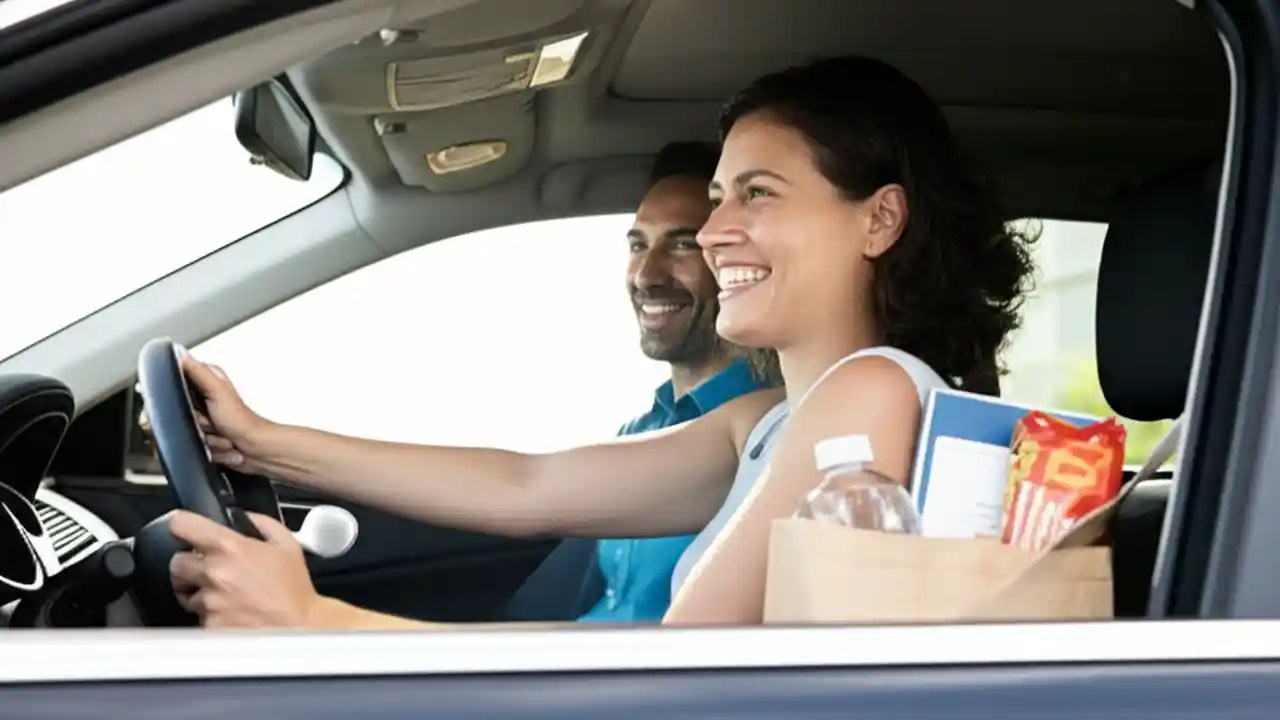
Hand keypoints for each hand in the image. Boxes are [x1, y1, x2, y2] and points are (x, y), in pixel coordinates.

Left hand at [168, 510, 323, 628]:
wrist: (299, 627)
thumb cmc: (294, 589)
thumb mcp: (286, 543)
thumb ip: (260, 522)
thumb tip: (242, 517)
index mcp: (230, 548)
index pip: (182, 525)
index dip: (181, 524)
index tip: (184, 528)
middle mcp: (215, 573)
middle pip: (176, 563)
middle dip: (189, 565)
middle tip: (208, 570)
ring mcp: (209, 602)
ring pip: (186, 593)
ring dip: (199, 592)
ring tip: (226, 595)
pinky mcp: (209, 625)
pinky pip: (198, 616)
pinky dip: (211, 615)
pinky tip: (232, 612)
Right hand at [180, 355, 269, 471]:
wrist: (256, 449)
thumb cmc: (242, 421)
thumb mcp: (217, 391)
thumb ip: (199, 373)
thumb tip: (182, 357)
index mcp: (211, 382)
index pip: (182, 381)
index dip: (183, 395)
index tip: (195, 404)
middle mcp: (209, 400)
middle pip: (182, 411)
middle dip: (196, 421)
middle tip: (211, 421)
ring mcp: (209, 421)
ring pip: (190, 430)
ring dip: (207, 437)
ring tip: (221, 434)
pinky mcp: (210, 438)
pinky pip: (199, 445)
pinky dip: (213, 448)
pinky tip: (225, 444)